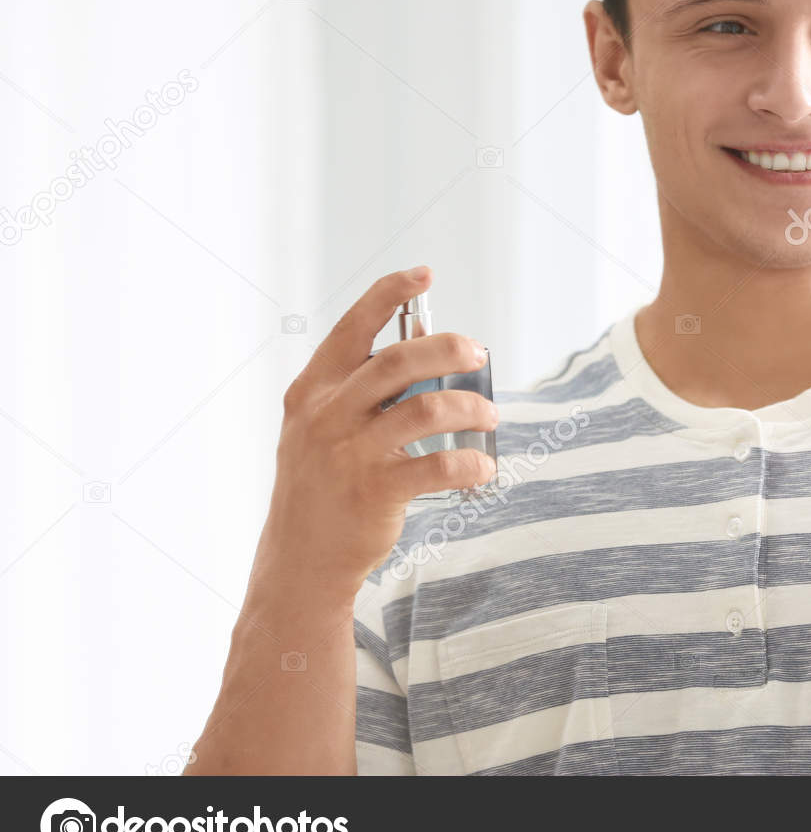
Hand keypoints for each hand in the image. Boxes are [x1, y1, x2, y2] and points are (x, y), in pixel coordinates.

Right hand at [250, 266, 498, 608]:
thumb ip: (360, 387)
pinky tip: (484, 466)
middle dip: (449, 349)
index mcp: (313, 390)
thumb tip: (424, 342)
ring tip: (488, 413)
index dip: (390, 294)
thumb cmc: (321, 483)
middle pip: (399, 361)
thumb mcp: (320, 426)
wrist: (301, 557)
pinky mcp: (375, 492)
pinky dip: (471, 463)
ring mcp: (350, 453)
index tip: (424, 274)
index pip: (353, 327)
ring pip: (426, 410)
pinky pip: (439, 467)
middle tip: (478, 352)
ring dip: (469, 406)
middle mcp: (327, 415)